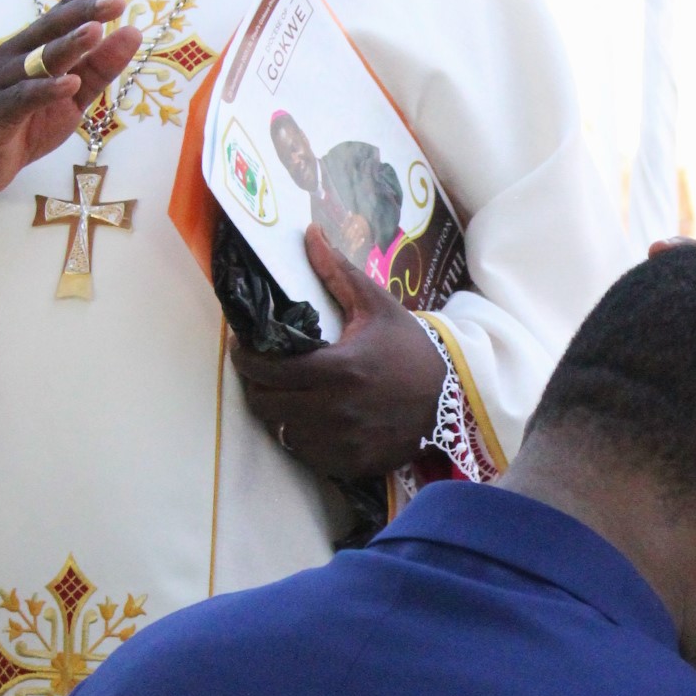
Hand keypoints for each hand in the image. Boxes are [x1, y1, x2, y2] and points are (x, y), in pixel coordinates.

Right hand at [0, 0, 141, 295]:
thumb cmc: (21, 126)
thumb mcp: (71, 98)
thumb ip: (100, 69)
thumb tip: (133, 34)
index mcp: (33, 49)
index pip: (64, 14)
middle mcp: (15, 57)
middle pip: (52, 28)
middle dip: (85, 12)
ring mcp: (4, 83)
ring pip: (39, 59)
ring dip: (69, 44)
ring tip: (97, 30)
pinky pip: (23, 98)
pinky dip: (46, 90)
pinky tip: (70, 83)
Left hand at [232, 225, 446, 479]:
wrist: (453, 400)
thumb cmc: (410, 349)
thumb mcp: (377, 307)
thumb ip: (338, 272)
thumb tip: (308, 233)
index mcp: (338, 369)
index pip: (266, 370)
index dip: (245, 358)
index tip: (243, 348)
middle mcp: (335, 410)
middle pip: (265, 405)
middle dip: (256, 386)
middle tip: (262, 371)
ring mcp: (342, 442)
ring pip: (282, 431)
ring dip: (278, 413)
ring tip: (286, 394)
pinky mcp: (350, 463)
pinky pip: (306, 454)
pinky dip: (302, 438)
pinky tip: (312, 419)